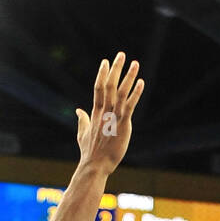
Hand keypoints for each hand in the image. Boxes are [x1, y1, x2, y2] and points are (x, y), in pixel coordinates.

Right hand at [76, 53, 143, 175]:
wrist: (94, 166)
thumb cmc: (89, 153)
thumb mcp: (82, 134)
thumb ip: (82, 120)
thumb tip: (78, 110)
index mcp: (95, 113)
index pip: (98, 88)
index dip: (102, 74)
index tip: (106, 62)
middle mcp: (104, 112)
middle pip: (109, 85)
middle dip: (116, 69)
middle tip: (121, 54)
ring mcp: (113, 117)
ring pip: (121, 92)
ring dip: (128, 76)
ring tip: (135, 63)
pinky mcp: (122, 125)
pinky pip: (130, 105)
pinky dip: (135, 93)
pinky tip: (141, 82)